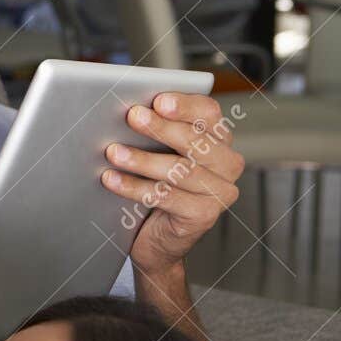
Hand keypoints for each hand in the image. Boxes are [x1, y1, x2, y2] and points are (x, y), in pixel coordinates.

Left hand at [102, 92, 242, 277]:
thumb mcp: (160, 156)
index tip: (158, 100)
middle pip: (195, 141)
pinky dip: (135, 187)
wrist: (158, 240)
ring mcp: (219, 192)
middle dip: (161, 128)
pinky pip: (166, 197)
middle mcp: (227, 165)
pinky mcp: (204, 215)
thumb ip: (157, 132)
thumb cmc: (157, 189)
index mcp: (220, 141)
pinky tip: (112, 178)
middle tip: (132, 117)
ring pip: (179, 170)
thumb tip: (132, 110)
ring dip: (142, 159)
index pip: (209, 114)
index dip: (185, 106)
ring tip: (113, 152)